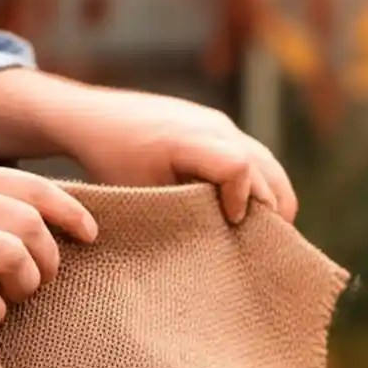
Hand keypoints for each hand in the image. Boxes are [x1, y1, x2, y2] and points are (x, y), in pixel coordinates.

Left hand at [0, 69, 296, 223]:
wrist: (94, 118)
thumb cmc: (111, 162)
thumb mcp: (141, 194)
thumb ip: (182, 213)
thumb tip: (218, 249)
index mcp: (189, 140)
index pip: (239, 167)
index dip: (245, 199)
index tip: (232, 224)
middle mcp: (213, 125)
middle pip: (266, 168)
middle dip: (270, 209)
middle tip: (263, 246)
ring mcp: (219, 122)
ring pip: (268, 162)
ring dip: (272, 197)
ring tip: (263, 234)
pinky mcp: (218, 125)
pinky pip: (255, 154)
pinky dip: (261, 183)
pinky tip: (247, 212)